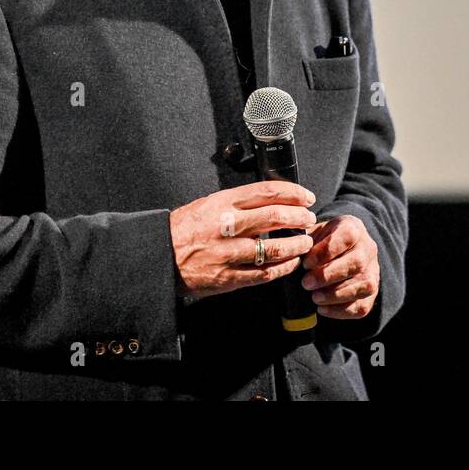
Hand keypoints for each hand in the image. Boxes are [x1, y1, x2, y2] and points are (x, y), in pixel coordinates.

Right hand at [170, 181, 315, 302]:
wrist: (159, 256)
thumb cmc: (184, 228)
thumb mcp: (207, 204)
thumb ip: (237, 203)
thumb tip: (272, 201)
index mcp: (222, 203)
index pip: (266, 192)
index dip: (292, 193)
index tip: (305, 196)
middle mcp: (227, 226)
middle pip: (275, 217)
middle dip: (299, 217)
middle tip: (308, 218)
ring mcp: (229, 253)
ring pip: (274, 248)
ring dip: (296, 244)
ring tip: (305, 242)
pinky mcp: (229, 277)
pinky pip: (264, 273)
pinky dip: (283, 268)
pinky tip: (291, 263)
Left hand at [300, 215, 379, 318]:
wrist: (343, 252)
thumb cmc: (323, 242)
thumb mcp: (314, 233)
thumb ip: (305, 241)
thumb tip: (291, 253)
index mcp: (354, 228)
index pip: (346, 236)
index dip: (325, 251)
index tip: (306, 263)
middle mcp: (368, 249)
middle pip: (356, 262)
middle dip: (328, 275)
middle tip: (306, 283)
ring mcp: (373, 272)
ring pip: (363, 285)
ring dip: (335, 295)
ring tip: (314, 298)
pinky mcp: (372, 294)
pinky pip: (362, 306)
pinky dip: (341, 310)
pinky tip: (323, 309)